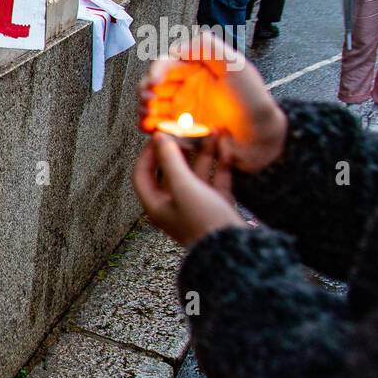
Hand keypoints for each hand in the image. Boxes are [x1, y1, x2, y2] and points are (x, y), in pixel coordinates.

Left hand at [133, 132, 244, 246]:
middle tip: (188, 128)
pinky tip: (226, 146)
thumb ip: (170, 160)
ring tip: (213, 131)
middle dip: (181, 149)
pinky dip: (220, 163)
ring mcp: (197, 205)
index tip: (158, 134)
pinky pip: (216, 178)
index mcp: (156, 205)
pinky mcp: (218, 205)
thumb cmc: (203, 221)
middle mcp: (174, 205)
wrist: (235, 249)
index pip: (143, 174)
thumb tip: (159, 137)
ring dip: (205, 152)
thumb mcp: (182, 186)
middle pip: (172, 170)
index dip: (148, 153)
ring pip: (197, 172)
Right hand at [137, 31, 286, 173]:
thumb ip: (208, 47)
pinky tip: (153, 128)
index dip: (157, 70)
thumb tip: (178, 48)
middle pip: (152, 84)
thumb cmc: (253, 101)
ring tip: (150, 116)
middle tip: (152, 100)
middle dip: (147, 91)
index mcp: (198, 69)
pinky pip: (157, 126)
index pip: (166, 63)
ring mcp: (183, 108)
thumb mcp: (236, 65)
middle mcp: (187, 87)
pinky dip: (149, 126)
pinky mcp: (181, 129)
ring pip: (150, 105)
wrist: (260, 136)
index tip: (156, 81)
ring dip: (144, 109)